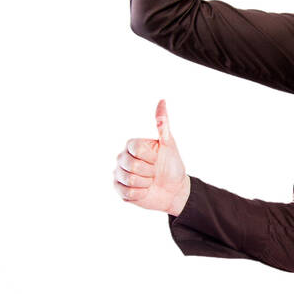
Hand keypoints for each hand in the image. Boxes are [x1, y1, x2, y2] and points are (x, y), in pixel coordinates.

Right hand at [113, 100, 190, 214]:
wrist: (174, 190)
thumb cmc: (172, 165)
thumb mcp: (170, 144)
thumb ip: (163, 124)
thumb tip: (162, 100)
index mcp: (132, 145)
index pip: (136, 149)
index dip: (151, 157)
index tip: (158, 158)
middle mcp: (122, 158)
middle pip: (131, 165)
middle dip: (149, 171)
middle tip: (154, 172)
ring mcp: (119, 174)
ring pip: (129, 180)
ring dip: (146, 183)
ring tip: (150, 181)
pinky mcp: (119, 190)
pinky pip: (127, 192)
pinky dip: (141, 193)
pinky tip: (145, 191)